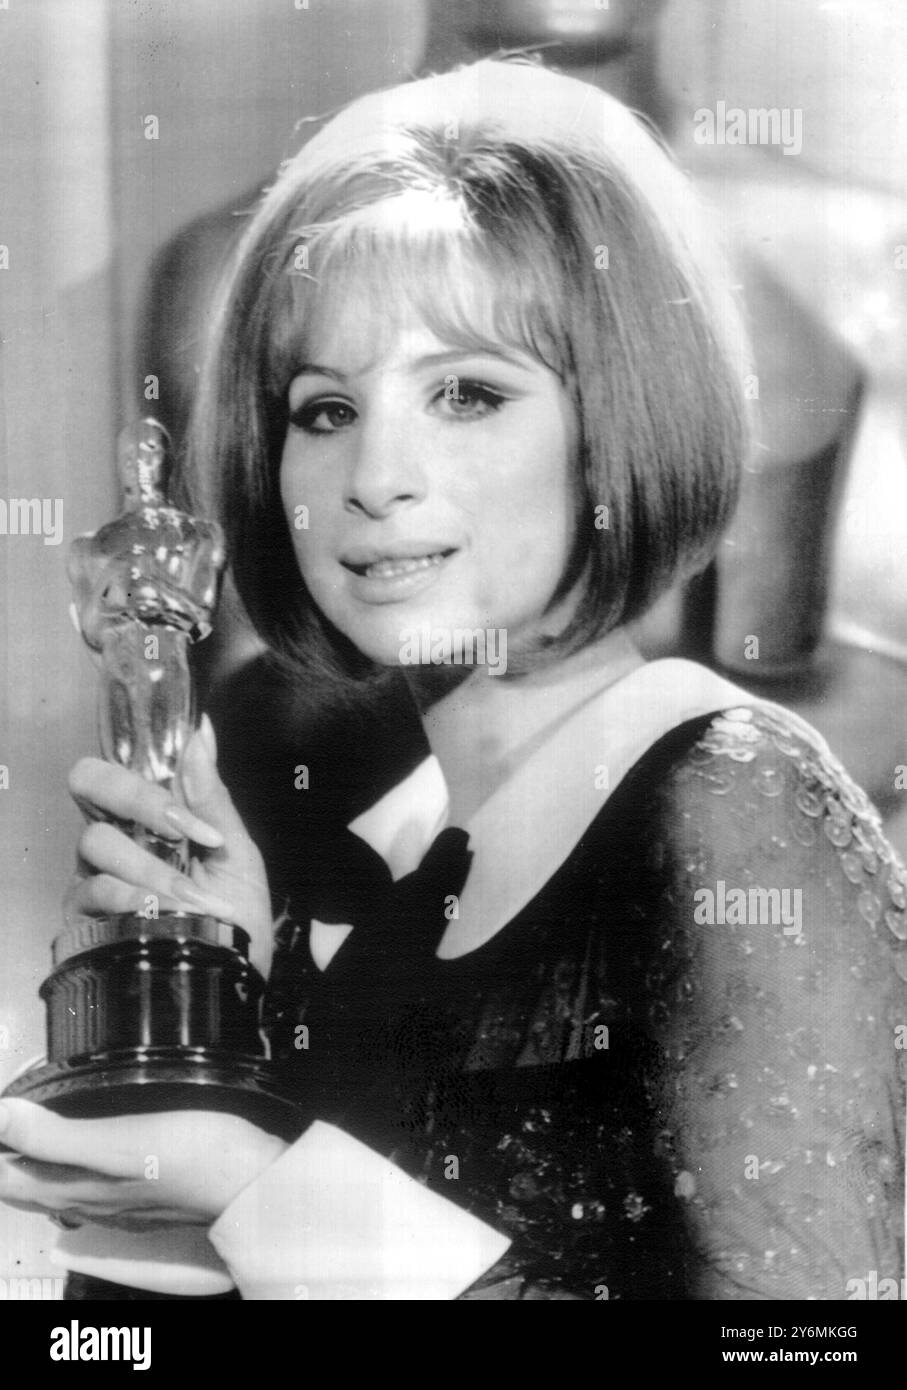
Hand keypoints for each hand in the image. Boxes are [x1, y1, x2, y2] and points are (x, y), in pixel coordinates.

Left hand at [0, 1099, 287, 1230]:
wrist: (256, 1183)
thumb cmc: (197, 1157)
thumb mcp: (122, 1142)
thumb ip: (56, 1137)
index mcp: (74, 1188)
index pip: (4, 1174)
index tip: (0, 1109)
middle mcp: (86, 1201)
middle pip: (21, 1183)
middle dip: (5, 1153)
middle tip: (10, 1113)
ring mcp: (113, 1203)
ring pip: (51, 1185)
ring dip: (29, 1158)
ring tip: (24, 1126)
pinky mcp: (139, 1195)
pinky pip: (82, 1184)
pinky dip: (63, 1164)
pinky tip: (76, 1148)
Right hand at [66, 715, 272, 976]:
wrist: (234, 980)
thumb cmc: (238, 918)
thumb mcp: (238, 855)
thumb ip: (214, 798)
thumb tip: (202, 733)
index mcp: (152, 816)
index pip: (122, 765)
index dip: (149, 772)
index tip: (197, 817)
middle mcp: (117, 837)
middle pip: (89, 781)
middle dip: (137, 799)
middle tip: (181, 833)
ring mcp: (95, 875)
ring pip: (96, 840)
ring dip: (153, 867)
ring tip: (192, 898)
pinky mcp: (84, 918)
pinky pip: (93, 890)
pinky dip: (135, 899)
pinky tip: (165, 914)